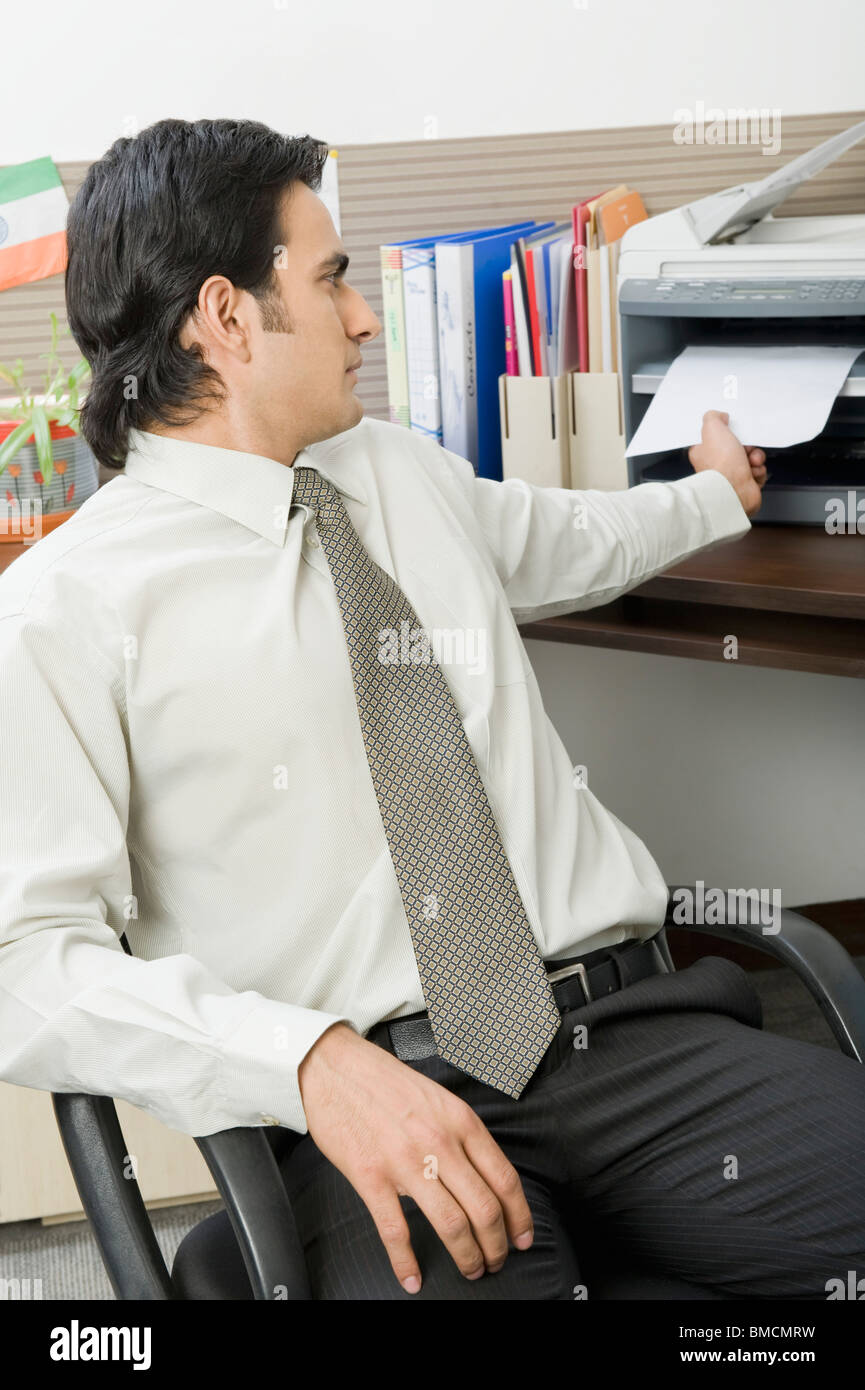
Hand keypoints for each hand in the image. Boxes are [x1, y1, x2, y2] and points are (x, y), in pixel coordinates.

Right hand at [297, 1021, 533, 1293]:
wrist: (335, 1067)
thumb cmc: (386, 1083)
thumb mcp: (439, 1099)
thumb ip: (462, 1135)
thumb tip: (485, 1178)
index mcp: (461, 1121)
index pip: (504, 1179)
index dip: (520, 1217)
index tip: (522, 1237)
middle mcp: (439, 1142)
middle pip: (485, 1208)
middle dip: (496, 1245)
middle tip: (496, 1261)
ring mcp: (405, 1161)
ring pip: (451, 1224)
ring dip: (467, 1256)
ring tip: (470, 1270)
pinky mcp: (371, 1176)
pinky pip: (395, 1230)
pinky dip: (406, 1262)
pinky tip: (412, 1278)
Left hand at [688, 410, 767, 517]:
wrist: (734, 492)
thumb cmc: (721, 465)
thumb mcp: (712, 428)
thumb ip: (713, 417)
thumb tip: (719, 416)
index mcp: (703, 452)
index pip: (716, 436)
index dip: (727, 432)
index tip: (733, 429)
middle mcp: (716, 464)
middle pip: (737, 446)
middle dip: (747, 445)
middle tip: (745, 447)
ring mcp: (731, 475)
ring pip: (750, 458)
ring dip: (756, 457)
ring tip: (751, 462)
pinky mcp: (744, 484)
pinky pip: (758, 471)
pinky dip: (759, 471)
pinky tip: (752, 473)